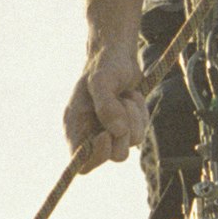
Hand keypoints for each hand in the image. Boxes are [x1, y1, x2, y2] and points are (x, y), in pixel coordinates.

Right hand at [67, 32, 155, 167]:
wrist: (120, 54)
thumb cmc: (105, 65)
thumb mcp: (101, 81)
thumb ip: (106, 106)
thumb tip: (116, 131)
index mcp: (75, 127)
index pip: (82, 163)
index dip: (97, 155)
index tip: (106, 134)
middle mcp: (91, 134)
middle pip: (114, 156)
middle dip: (124, 130)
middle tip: (121, 104)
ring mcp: (110, 132)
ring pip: (131, 144)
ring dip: (135, 118)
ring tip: (126, 97)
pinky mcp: (126, 127)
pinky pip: (141, 132)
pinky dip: (141, 114)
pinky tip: (132, 97)